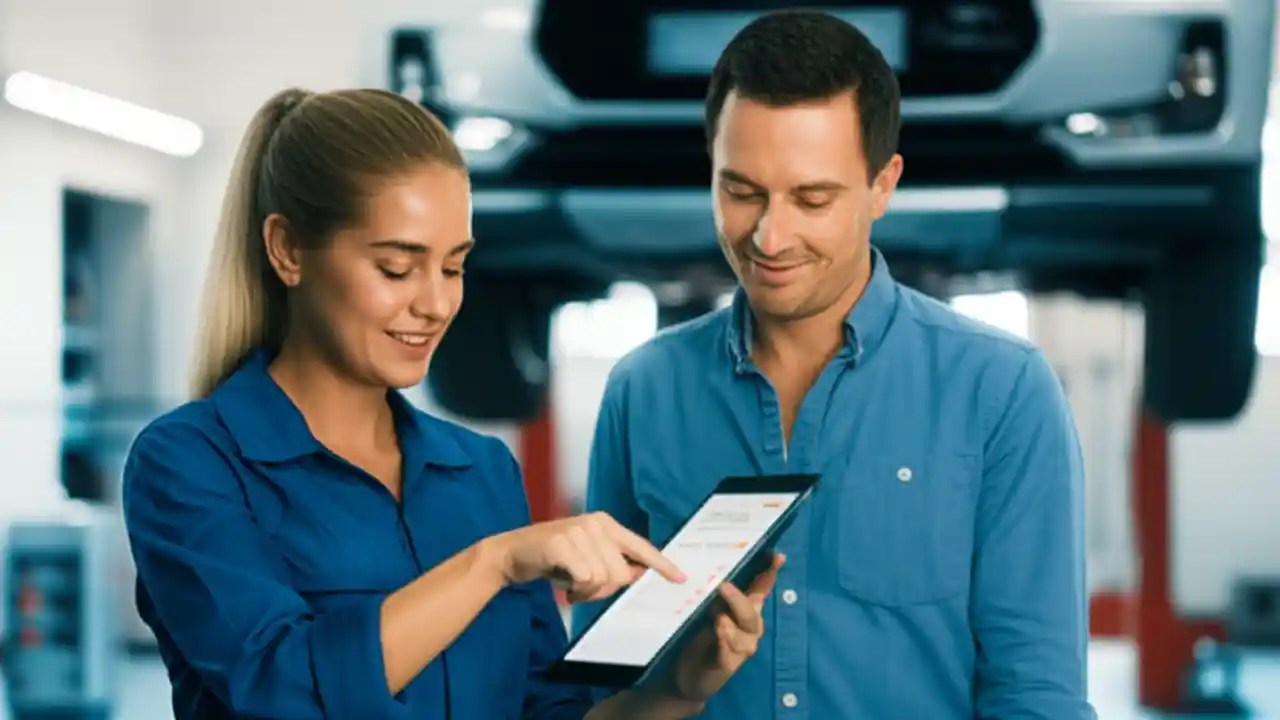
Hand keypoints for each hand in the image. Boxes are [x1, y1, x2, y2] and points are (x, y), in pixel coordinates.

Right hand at [487, 512, 686, 602]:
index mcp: (606, 524)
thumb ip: (613, 563)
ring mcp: (578, 530)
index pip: (641, 546)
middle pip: (621, 574)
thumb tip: (636, 574)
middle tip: (582, 588)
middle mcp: (595, 523)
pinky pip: (585, 579)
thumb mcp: (587, 558)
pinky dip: (575, 590)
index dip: (662, 564)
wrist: (511, 552)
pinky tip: (563, 585)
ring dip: (586, 592)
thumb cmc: (553, 559)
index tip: (681, 578)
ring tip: (571, 584)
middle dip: (603, 590)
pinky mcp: (561, 543)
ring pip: (603, 579)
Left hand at [665, 553, 784, 704]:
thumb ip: (717, 591)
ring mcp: (742, 648)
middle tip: (722, 586)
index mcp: (747, 609)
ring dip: (730, 623)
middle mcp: (750, 628)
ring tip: (718, 617)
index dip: (769, 572)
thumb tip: (717, 563)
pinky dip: (724, 642)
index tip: (777, 557)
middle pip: (751, 612)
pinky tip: (719, 633)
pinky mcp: (728, 665)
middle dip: (738, 600)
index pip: (761, 588)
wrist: (689, 674)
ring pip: (742, 633)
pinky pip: (728, 653)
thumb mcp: (708, 609)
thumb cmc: (702, 635)